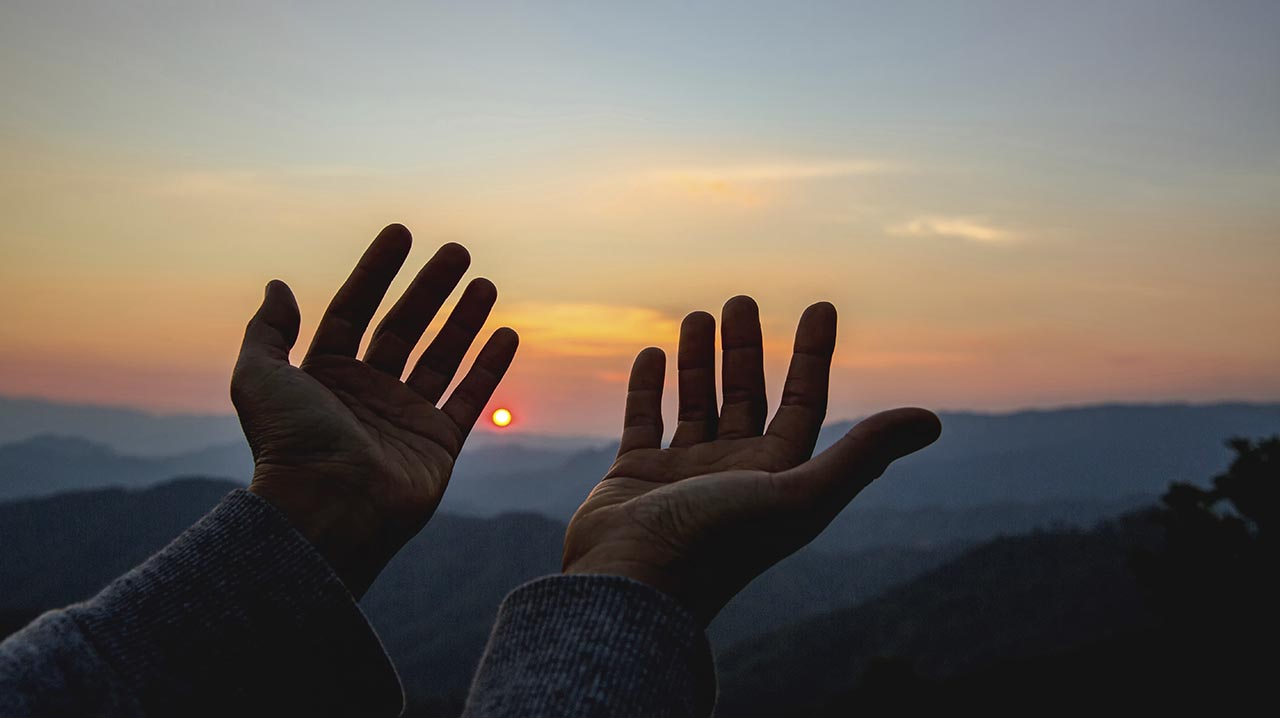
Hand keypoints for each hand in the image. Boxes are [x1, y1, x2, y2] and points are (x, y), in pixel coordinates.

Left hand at [232, 224, 517, 596]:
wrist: (327, 509)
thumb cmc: (289, 444)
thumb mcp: (258, 377)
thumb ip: (268, 330)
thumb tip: (278, 286)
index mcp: (324, 376)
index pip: (353, 310)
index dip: (374, 271)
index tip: (400, 234)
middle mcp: (366, 393)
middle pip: (403, 327)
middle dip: (429, 288)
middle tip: (456, 251)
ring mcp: (404, 418)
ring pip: (440, 357)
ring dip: (464, 319)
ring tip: (485, 283)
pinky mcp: (438, 445)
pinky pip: (469, 398)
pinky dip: (489, 366)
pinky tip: (506, 333)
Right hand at [563, 297, 939, 623]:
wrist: (634, 586)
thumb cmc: (717, 544)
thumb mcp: (799, 496)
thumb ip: (861, 456)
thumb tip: (931, 420)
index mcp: (777, 478)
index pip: (803, 404)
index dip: (815, 356)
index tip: (820, 307)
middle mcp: (734, 473)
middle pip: (747, 397)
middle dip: (746, 349)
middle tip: (742, 300)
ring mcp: (683, 474)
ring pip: (696, 403)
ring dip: (699, 360)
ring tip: (699, 315)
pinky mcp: (635, 475)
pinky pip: (644, 420)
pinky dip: (647, 387)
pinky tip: (653, 352)